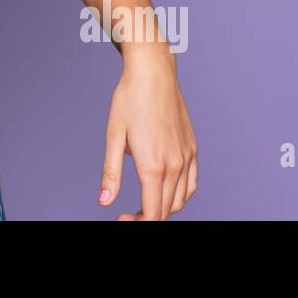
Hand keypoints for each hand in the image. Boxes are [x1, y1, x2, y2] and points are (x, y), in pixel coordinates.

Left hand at [100, 52, 197, 219]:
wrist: (153, 73)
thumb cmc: (129, 100)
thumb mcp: (113, 136)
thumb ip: (111, 173)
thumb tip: (104, 202)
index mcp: (153, 165)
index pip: (152, 213)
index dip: (137, 223)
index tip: (121, 219)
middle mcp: (175, 165)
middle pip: (166, 210)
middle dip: (147, 218)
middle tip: (127, 214)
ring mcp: (187, 157)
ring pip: (180, 200)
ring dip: (164, 209)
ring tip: (144, 205)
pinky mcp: (192, 148)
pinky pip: (192, 183)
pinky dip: (181, 196)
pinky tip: (167, 192)